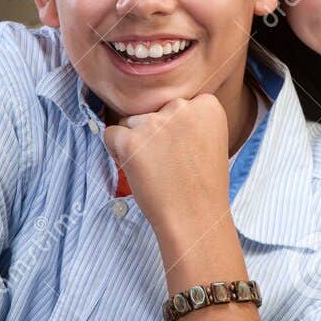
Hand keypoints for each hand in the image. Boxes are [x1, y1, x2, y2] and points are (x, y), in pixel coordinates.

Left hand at [102, 94, 231, 251]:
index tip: (185, 150)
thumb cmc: (203, 185)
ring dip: (136, 142)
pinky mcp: (131, 140)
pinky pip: (110, 134)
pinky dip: (117, 152)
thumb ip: (190, 120)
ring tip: (156, 169)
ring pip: (131, 122)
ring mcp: (155, 123)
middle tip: (169, 162)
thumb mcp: (210, 140)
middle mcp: (182, 107)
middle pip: (152, 110)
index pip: (175, 103)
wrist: (196, 217)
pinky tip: (137, 170)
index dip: (174, 128)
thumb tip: (158, 112)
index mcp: (207, 105)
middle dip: (154, 132)